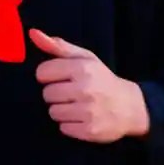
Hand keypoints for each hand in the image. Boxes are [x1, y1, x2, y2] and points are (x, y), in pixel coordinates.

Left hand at [31, 29, 149, 142]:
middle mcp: (85, 89)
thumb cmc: (102, 80)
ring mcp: (88, 112)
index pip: (42, 72)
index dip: (48, 76)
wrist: (131, 107)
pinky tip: (82, 119)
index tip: (60, 78)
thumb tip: (32, 33)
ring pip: (53, 112)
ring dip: (62, 111)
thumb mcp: (84, 58)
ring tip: (77, 106)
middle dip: (56, 94)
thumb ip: (58, 46)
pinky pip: (63, 129)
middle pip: (47, 94)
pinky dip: (70, 126)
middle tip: (71, 94)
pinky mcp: (90, 131)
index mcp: (82, 68)